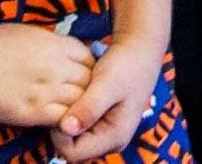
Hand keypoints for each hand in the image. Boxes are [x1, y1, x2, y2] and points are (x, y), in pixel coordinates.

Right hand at [0, 20, 96, 127]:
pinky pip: (62, 118)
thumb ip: (50, 43)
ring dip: (79, 105)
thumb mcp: (27, 32)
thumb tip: (63, 52)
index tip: (82, 73)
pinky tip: (59, 119)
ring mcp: (45, 90)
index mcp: (54, 43)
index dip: (88, 66)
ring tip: (72, 109)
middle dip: (88, 86)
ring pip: (80, 100)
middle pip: (89, 79)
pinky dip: (65, 119)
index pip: (88, 55)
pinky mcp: (32, 112)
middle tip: (81, 95)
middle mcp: (55, 66)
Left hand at [57, 35, 165, 159]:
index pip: (73, 153)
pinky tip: (77, 95)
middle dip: (64, 127)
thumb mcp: (107, 83)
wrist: (140, 48)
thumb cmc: (127, 64)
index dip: (60, 134)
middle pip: (73, 149)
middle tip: (67, 99)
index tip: (61, 106)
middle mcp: (111, 141)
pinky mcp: (102, 123)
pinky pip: (79, 128)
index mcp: (115, 137)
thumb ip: (88, 108)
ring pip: (74, 138)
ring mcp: (107, 133)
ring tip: (73, 95)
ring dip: (69, 119)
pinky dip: (73, 113)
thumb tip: (65, 128)